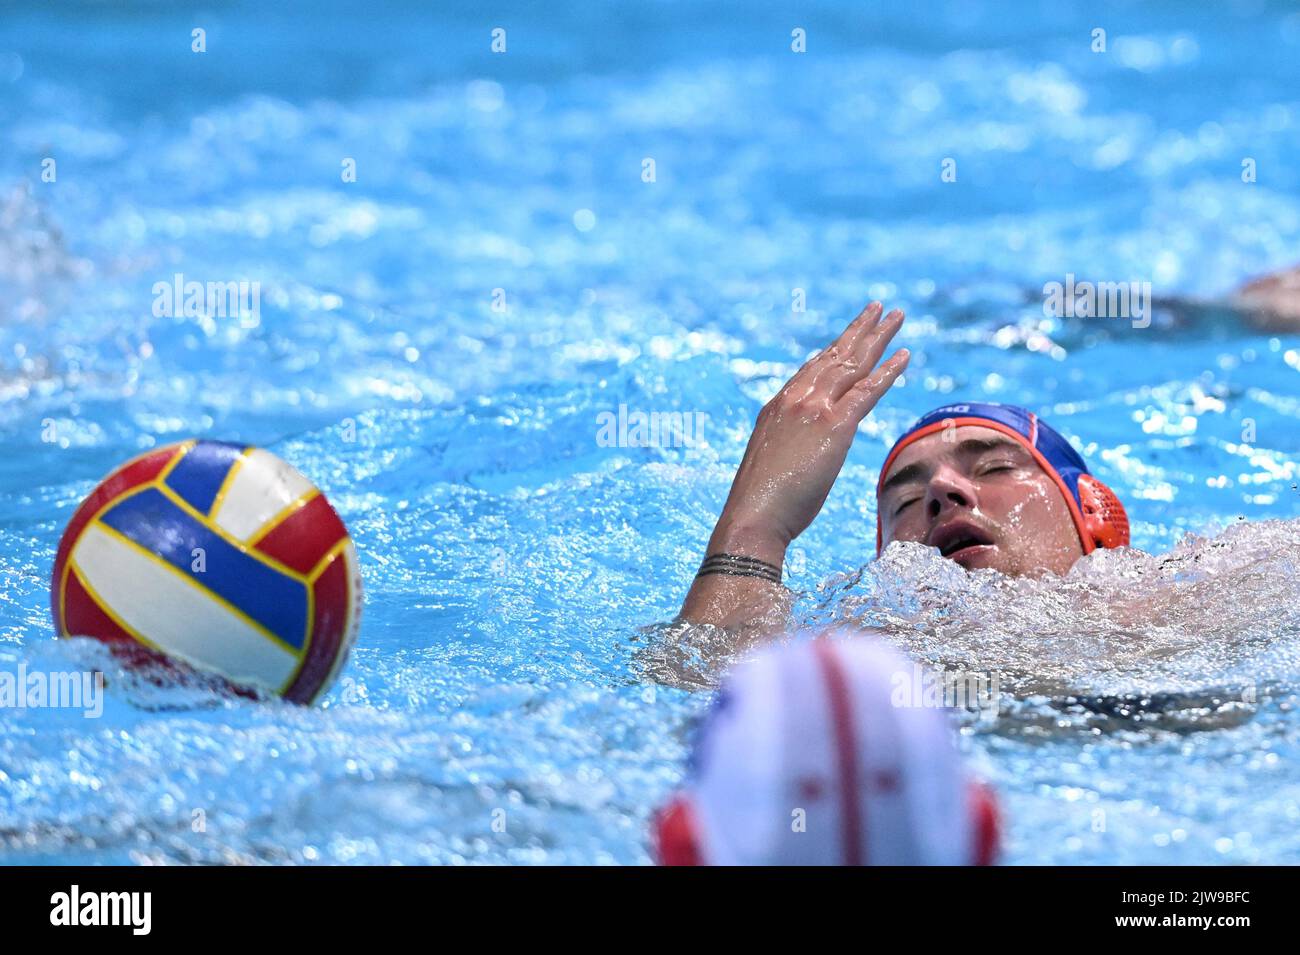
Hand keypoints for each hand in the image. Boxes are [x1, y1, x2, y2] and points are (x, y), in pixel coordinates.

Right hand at [709, 301, 908, 560]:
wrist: (752, 516)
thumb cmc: (759, 505)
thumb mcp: (773, 466)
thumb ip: (790, 449)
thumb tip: (804, 457)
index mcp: (776, 407)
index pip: (811, 370)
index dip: (833, 351)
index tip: (848, 338)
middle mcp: (794, 399)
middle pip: (834, 357)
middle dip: (858, 330)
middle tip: (877, 308)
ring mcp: (814, 409)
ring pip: (852, 364)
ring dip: (877, 337)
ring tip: (895, 316)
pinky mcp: (834, 426)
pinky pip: (867, 390)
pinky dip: (888, 371)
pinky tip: (905, 355)